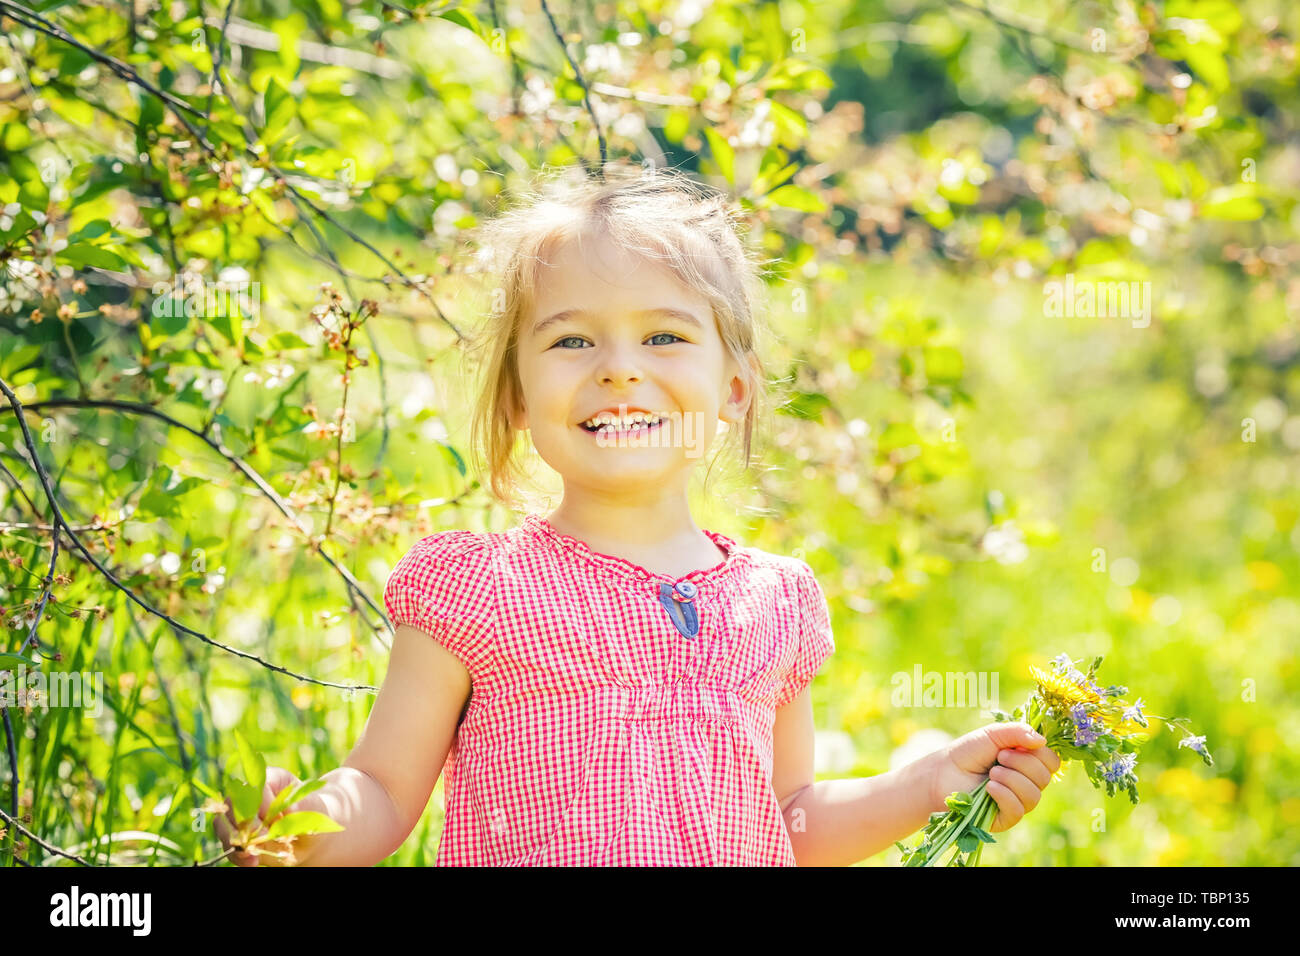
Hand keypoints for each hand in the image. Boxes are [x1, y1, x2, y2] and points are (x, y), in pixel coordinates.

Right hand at [213, 765, 306, 866]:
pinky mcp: (239, 837)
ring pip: (223, 825)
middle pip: (231, 804)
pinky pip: (229, 845)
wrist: (313, 836)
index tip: (275, 820)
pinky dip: (237, 855)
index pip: (255, 787)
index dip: (261, 805)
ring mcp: (241, 817)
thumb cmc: (313, 815)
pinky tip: (252, 861)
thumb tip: (291, 806)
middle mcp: (250, 795)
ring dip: (236, 841)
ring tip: (254, 854)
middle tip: (263, 837)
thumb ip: (301, 806)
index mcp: (270, 779)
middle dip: (244, 825)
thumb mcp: (313, 809)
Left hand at [925, 722, 1061, 832]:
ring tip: (991, 773)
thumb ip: (1017, 732)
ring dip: (1011, 779)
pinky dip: (1004, 794)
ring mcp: (1018, 802)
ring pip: (1033, 795)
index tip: (1014, 745)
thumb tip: (1042, 740)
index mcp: (1028, 763)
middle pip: (1045, 777)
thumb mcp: (993, 734)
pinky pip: (1018, 810)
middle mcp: (1027, 784)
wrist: (943, 772)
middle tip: (999, 757)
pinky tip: (989, 787)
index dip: (1038, 753)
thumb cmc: (968, 752)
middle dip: (1021, 763)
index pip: (1052, 762)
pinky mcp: (1005, 818)